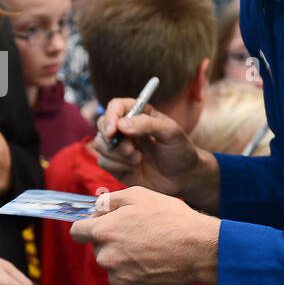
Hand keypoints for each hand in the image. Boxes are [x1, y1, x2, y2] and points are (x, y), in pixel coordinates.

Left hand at [69, 187, 218, 284]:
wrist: (199, 248)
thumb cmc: (170, 217)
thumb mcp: (138, 195)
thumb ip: (109, 200)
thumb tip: (96, 209)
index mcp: (103, 232)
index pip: (76, 232)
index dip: (87, 226)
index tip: (99, 225)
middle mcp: (106, 257)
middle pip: (98, 249)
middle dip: (111, 241)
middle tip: (136, 234)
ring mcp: (119, 277)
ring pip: (113, 267)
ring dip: (123, 259)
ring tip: (148, 249)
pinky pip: (127, 282)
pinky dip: (136, 275)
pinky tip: (153, 264)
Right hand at [93, 98, 218, 212]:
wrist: (184, 178)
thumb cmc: (180, 151)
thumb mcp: (171, 133)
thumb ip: (148, 124)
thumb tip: (122, 124)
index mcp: (139, 114)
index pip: (116, 106)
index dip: (111, 115)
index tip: (113, 130)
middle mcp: (126, 128)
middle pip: (102, 124)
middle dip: (112, 138)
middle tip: (130, 149)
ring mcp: (119, 147)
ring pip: (100, 144)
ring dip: (117, 154)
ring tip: (137, 159)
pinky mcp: (116, 164)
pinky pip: (103, 162)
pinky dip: (116, 166)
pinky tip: (133, 167)